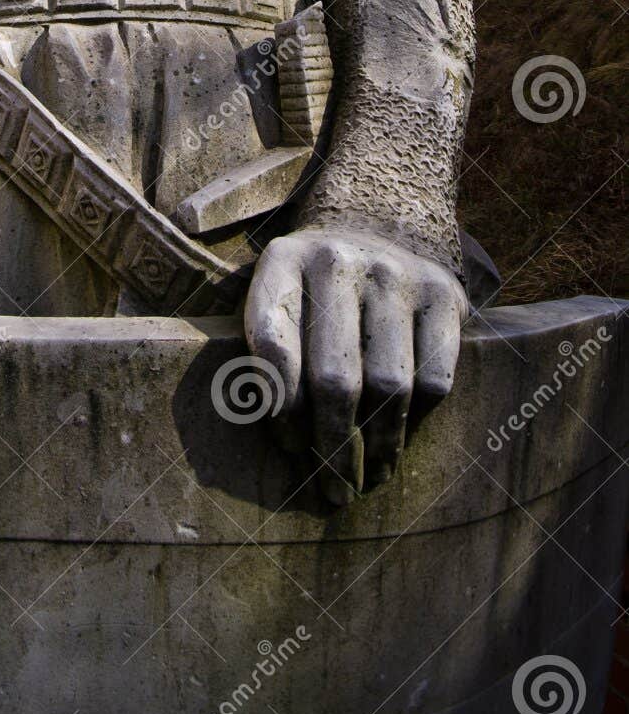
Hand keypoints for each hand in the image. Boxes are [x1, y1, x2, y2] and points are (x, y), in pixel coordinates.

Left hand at [245, 225, 467, 506]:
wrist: (379, 222)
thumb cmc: (317, 288)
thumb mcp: (279, 297)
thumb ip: (271, 352)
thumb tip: (290, 445)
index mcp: (282, 260)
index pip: (272, 344)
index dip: (279, 410)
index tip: (290, 449)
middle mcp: (336, 259)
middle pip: (335, 378)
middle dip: (334, 447)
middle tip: (334, 490)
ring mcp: (394, 271)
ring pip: (389, 385)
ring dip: (380, 446)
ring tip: (369, 478)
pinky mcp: (443, 290)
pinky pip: (435, 377)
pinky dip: (419, 418)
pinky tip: (402, 434)